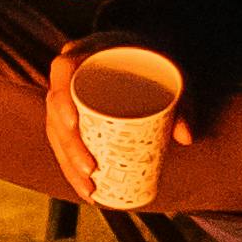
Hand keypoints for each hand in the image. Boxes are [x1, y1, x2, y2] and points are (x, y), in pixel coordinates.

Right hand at [37, 41, 190, 200]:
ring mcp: (67, 95)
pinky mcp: (71, 114)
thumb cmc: (157, 62)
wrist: (145, 53)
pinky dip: (72, 165)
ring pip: (56, 131)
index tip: (72, 125)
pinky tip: (84, 187)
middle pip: (55, 110)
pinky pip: (62, 140)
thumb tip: (185, 137)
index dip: (62, 99)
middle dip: (69, 146)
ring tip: (89, 189)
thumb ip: (182, 102)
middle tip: (90, 169)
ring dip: (68, 164)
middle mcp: (70, 73)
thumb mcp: (173, 74)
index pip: (62, 69)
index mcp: (87, 51)